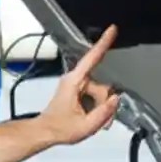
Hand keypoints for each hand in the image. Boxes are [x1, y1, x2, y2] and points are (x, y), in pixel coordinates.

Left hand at [37, 24, 120, 144]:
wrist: (45, 133)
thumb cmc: (59, 128)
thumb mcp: (85, 125)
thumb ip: (104, 112)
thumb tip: (116, 99)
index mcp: (74, 82)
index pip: (91, 58)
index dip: (103, 43)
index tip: (112, 29)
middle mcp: (75, 80)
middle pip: (102, 86)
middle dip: (106, 103)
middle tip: (103, 121)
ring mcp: (77, 86)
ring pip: (101, 93)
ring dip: (102, 108)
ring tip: (97, 123)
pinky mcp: (78, 92)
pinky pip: (95, 97)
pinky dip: (98, 109)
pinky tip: (95, 119)